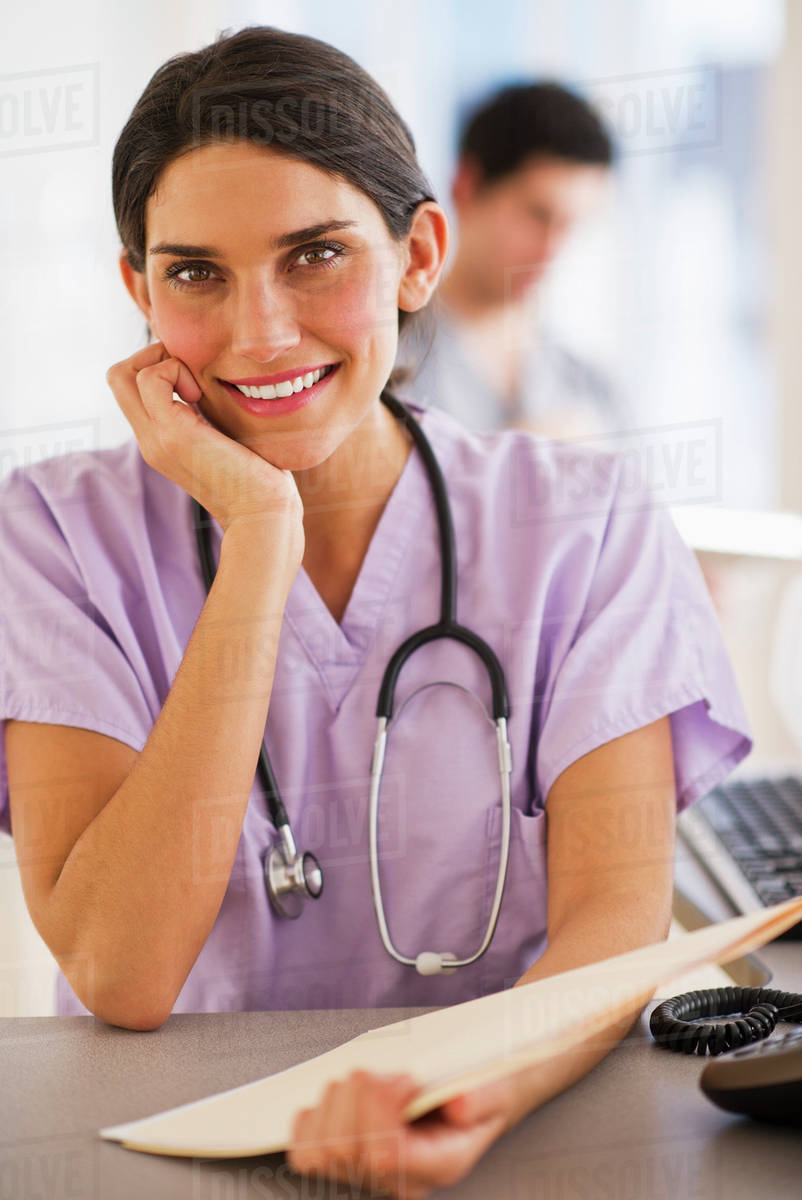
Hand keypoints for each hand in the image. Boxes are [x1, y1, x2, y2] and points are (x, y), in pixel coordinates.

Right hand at [106, 341, 303, 540]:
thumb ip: (213, 418)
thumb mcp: (228, 441)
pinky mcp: (173, 434)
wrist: (264, 515)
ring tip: (197, 388)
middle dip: (152, 356)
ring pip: (122, 373)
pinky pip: (151, 378)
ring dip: (162, 362)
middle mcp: (150, 440)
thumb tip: (219, 390)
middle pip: (117, 377)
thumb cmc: (261, 481)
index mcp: (161, 440)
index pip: (130, 388)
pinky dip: (174, 370)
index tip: (197, 379)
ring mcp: (156, 438)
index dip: (158, 366)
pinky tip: (201, 395)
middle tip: (191, 372)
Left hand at [286, 1070, 514, 1198]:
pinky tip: (345, 1099)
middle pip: (344, 1148)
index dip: (383, 1106)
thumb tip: (459, 1106)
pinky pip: (304, 1149)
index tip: (410, 1078)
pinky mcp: (342, 1162)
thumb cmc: (482, 1094)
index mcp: (437, 1166)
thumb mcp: (496, 1089)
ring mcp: (366, 1176)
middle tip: (393, 1076)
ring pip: (319, 1149)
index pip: (384, 1156)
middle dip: (362, 1094)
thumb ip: (482, 1098)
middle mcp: (398, 1181)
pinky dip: (316, 1115)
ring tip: (369, 1083)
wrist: (473, 1101)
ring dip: (339, 1099)